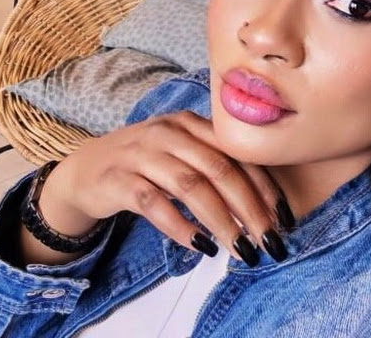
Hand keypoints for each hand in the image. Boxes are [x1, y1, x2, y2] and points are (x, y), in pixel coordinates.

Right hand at [27, 112, 289, 265]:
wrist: (86, 169)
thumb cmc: (147, 163)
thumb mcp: (182, 152)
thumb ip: (215, 164)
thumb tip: (264, 202)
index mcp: (191, 122)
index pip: (237, 152)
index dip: (264, 184)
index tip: (284, 216)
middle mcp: (169, 132)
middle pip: (219, 168)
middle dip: (250, 207)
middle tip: (269, 240)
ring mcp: (142, 154)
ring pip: (190, 186)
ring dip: (221, 220)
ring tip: (241, 248)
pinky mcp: (118, 180)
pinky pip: (153, 204)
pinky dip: (180, 226)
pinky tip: (200, 246)